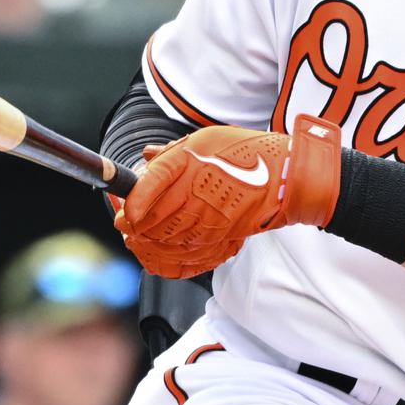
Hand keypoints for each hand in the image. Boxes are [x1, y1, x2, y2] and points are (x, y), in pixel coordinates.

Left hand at [113, 117, 341, 278]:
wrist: (282, 178)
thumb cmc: (244, 154)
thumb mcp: (203, 140)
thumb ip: (170, 153)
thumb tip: (145, 156)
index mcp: (186, 166)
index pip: (145, 190)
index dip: (127, 205)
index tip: (122, 209)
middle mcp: (194, 198)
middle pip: (148, 224)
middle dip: (131, 228)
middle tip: (124, 225)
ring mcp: (207, 224)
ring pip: (163, 246)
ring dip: (144, 246)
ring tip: (136, 241)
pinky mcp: (218, 242)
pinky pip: (185, 262)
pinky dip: (167, 263)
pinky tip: (157, 258)